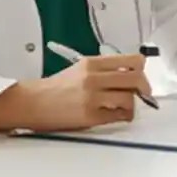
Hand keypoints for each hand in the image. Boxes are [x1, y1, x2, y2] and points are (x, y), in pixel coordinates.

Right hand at [27, 53, 153, 129]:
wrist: (32, 103)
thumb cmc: (55, 88)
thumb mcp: (80, 69)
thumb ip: (105, 70)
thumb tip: (130, 75)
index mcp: (93, 63)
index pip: (132, 60)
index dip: (142, 69)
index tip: (142, 75)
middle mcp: (94, 78)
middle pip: (136, 79)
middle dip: (144, 88)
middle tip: (143, 94)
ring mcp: (92, 97)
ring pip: (129, 98)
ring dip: (132, 104)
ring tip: (126, 107)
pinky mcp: (89, 116)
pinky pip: (117, 115)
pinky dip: (122, 116)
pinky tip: (117, 115)